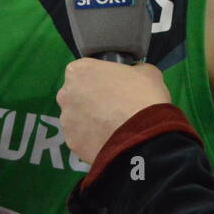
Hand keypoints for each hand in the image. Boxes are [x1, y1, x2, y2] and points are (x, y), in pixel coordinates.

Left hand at [57, 59, 171, 163]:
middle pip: (77, 95)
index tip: (113, 86)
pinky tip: (110, 141)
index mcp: (79, 70)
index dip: (100, 78)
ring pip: (78, 119)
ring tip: (114, 127)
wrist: (144, 137)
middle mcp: (65, 94)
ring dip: (91, 121)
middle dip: (91, 100)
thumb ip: (133, 70)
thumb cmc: (143, 96)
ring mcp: (66, 121)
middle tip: (114, 107)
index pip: (84, 70)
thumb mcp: (147, 72)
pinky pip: (82, 139)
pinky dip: (93, 140)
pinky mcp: (72, 144)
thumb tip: (134, 74)